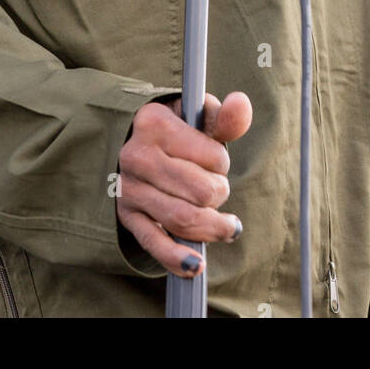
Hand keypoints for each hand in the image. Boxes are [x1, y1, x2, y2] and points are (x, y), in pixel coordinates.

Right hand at [116, 90, 252, 277]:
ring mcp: (130, 188)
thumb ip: (225, 116)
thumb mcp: (198, 117)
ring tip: (225, 225)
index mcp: (154, 123)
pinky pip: (154, 243)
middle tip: (215, 188)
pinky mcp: (128, 216)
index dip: (222, 162)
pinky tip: (196, 265)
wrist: (134, 144)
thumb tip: (241, 103)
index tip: (214, 159)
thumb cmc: (177, 131)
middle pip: (201, 192)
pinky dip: (177, 258)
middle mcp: (136, 155)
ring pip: (183, 220)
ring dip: (212, 226)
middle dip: (219, 193)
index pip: (212, 157)